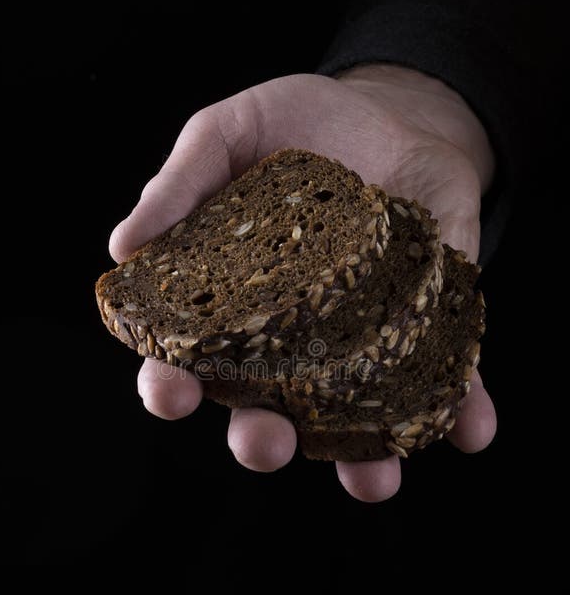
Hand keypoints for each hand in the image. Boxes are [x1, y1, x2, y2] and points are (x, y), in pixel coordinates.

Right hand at [110, 68, 496, 501]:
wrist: (388, 114)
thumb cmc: (292, 129)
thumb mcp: (226, 135)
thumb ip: (179, 184)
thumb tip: (122, 246)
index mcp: (230, 309)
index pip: (187, 364)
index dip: (169, 386)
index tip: (168, 392)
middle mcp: (289, 344)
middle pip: (264, 411)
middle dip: (261, 440)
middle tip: (264, 442)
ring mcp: (359, 342)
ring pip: (352, 419)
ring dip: (361, 459)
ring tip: (373, 479)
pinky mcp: (425, 327)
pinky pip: (442, 379)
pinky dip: (459, 410)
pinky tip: (472, 428)